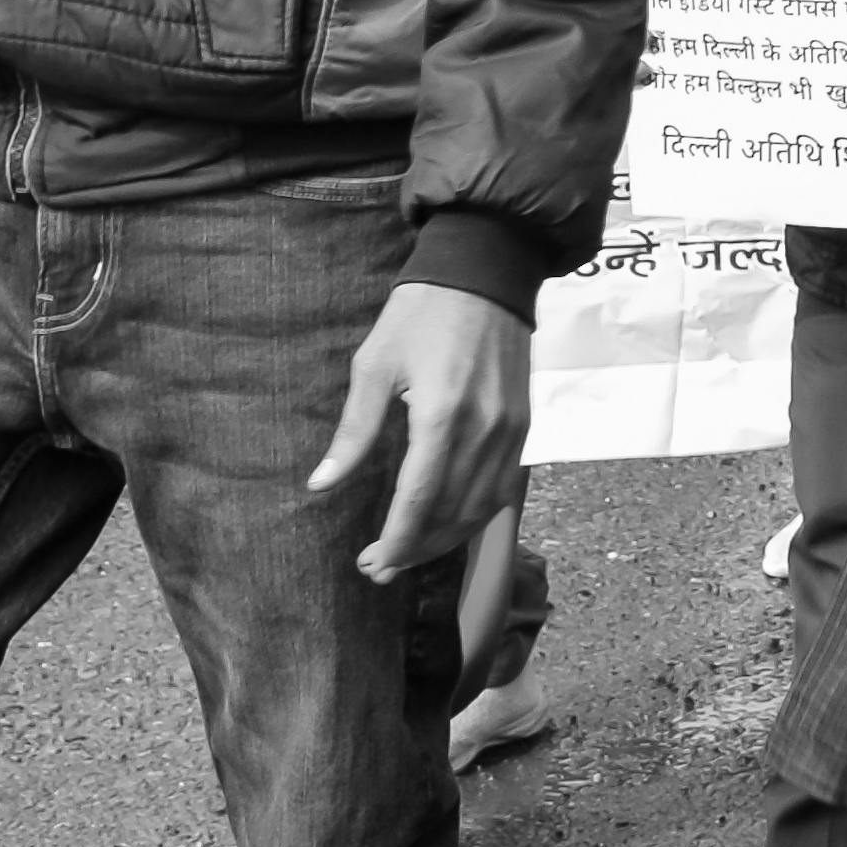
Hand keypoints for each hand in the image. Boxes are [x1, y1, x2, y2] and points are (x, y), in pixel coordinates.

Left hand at [310, 280, 532, 583]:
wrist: (486, 277)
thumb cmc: (420, 316)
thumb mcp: (373, 367)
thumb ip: (354, 433)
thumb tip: (322, 485)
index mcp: (441, 416)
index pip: (418, 500)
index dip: (396, 541)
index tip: (372, 563)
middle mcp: (483, 431)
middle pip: (452, 514)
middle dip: (416, 550)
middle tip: (380, 570)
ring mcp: (510, 431)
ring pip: (481, 507)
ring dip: (445, 539)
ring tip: (410, 553)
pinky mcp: (523, 426)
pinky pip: (502, 487)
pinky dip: (475, 514)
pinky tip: (449, 522)